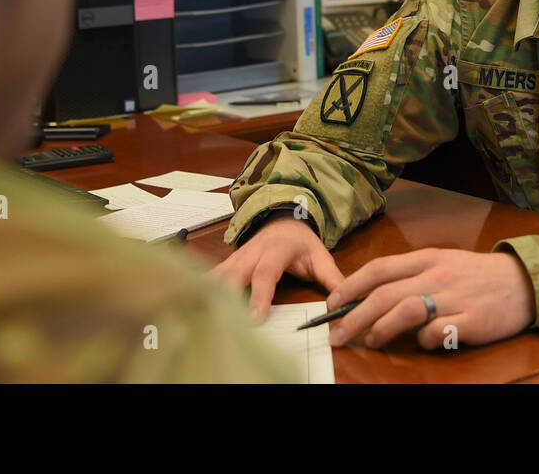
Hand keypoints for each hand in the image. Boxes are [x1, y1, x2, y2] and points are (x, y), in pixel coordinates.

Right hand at [210, 217, 343, 322]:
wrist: (283, 217)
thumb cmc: (301, 242)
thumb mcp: (320, 256)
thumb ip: (332, 278)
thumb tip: (346, 302)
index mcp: (276, 249)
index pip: (265, 274)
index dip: (259, 296)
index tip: (254, 319)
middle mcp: (252, 252)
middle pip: (234, 274)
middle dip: (225, 297)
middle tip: (222, 321)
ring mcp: (236, 256)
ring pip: (217, 274)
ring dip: (209, 294)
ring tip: (200, 314)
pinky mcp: (227, 263)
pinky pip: (210, 276)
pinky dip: (201, 290)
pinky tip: (192, 305)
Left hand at [325, 248, 535, 349]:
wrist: (523, 281)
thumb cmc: (474, 275)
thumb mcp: (440, 263)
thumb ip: (408, 276)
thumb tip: (367, 295)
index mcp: (426, 258)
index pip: (379, 268)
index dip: (350, 286)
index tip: (331, 303)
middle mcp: (437, 275)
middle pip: (386, 294)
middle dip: (355, 315)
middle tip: (337, 334)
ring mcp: (455, 298)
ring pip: (408, 310)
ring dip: (382, 328)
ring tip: (370, 341)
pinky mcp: (473, 321)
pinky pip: (439, 332)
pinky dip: (424, 340)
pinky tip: (421, 343)